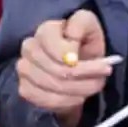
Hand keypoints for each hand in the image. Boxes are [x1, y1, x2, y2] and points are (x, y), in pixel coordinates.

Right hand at [16, 9, 110, 126]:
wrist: (77, 63)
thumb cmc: (83, 43)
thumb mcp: (89, 26)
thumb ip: (81, 23)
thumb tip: (71, 38)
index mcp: (45, 30)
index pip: (57, 50)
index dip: (79, 63)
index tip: (103, 67)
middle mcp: (29, 47)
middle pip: (56, 71)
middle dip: (83, 80)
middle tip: (101, 81)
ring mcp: (24, 68)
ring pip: (51, 86)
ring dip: (76, 91)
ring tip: (91, 88)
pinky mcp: (24, 87)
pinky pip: (42, 100)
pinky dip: (63, 102)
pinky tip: (76, 98)